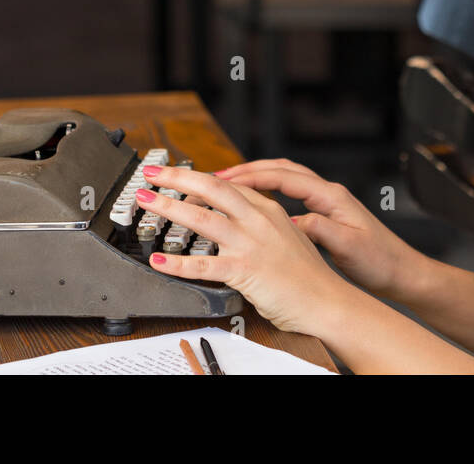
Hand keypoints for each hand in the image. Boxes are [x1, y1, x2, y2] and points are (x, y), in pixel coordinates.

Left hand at [135, 165, 349, 336]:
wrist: (326, 299)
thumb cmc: (308, 275)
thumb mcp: (288, 236)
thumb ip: (263, 225)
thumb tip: (240, 222)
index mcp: (268, 210)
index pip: (229, 185)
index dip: (199, 179)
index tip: (179, 178)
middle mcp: (258, 220)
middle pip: (212, 189)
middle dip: (178, 177)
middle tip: (152, 174)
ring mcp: (249, 244)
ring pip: (202, 218)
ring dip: (169, 207)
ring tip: (147, 201)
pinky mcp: (243, 270)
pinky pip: (202, 264)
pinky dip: (177, 263)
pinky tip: (158, 260)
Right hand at [216, 158, 428, 300]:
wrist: (401, 272)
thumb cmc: (380, 260)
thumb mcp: (349, 247)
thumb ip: (321, 230)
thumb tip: (292, 220)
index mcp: (332, 197)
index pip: (285, 176)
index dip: (253, 175)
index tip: (226, 178)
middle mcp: (328, 194)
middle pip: (280, 170)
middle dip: (248, 170)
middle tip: (217, 177)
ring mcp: (326, 203)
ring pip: (284, 180)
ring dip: (256, 179)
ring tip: (227, 186)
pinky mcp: (324, 215)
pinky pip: (289, 196)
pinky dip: (267, 194)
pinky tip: (252, 204)